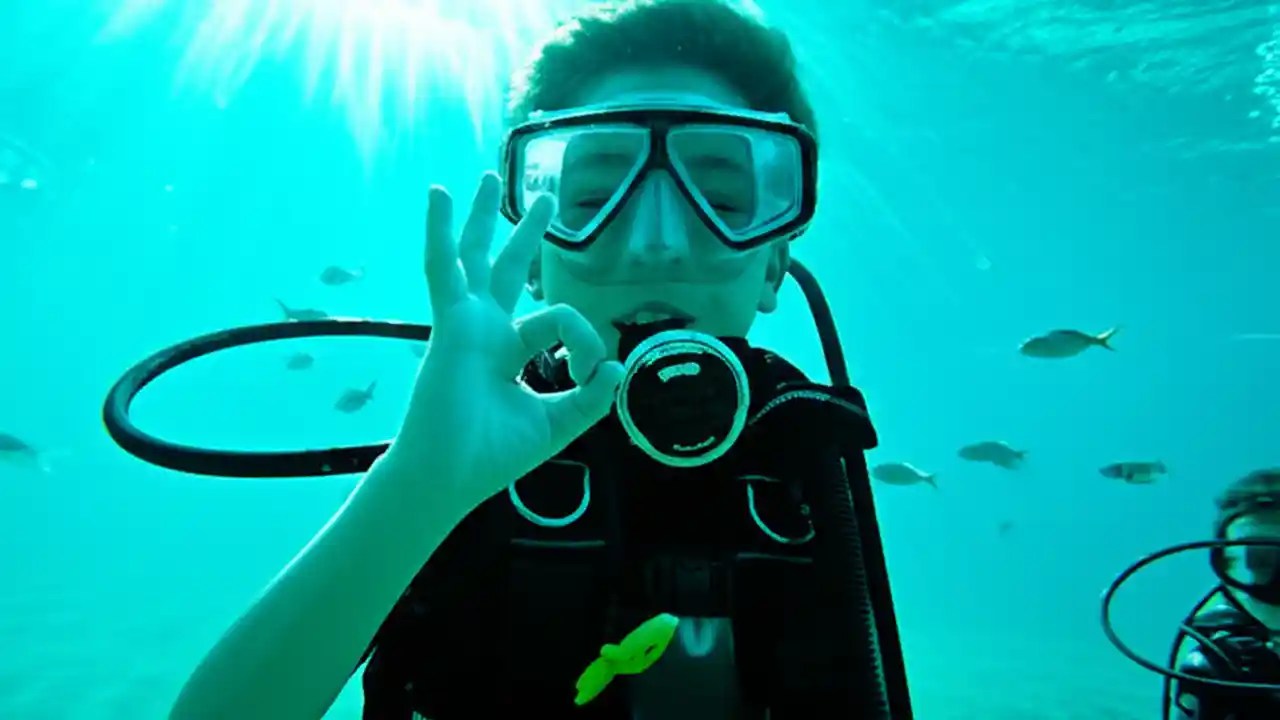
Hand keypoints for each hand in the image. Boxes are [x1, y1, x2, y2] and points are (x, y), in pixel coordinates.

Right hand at [384, 173, 623, 516]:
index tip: (593, 375)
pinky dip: (440, 229)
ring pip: (478, 256)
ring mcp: (467, 322)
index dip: (587, 342)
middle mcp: (489, 330)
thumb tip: (617, 366)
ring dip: (484, 216)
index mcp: (511, 352)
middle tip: (548, 199)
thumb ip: (590, 397)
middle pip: (510, 269)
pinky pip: (444, 267)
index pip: (560, 319)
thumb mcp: (558, 422)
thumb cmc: (494, 454)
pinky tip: (438, 194)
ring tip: (490, 176)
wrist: (450, 472)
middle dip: (527, 233)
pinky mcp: (451, 322)